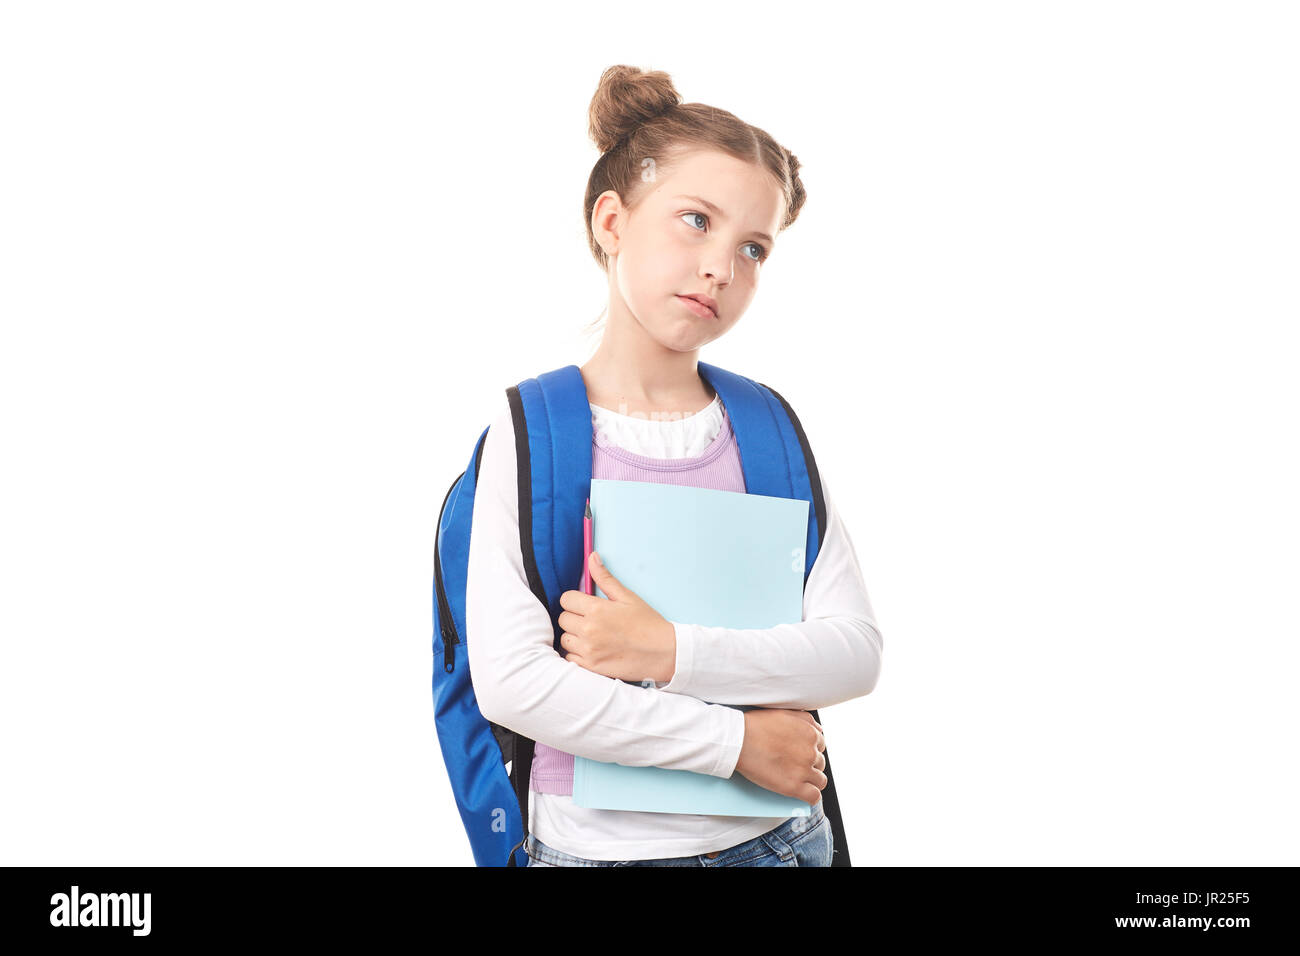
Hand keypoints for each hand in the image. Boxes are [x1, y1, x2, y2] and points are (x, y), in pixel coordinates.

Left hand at [558, 551, 675, 682]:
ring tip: (591, 636)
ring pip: (564, 638)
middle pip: (563, 618)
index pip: (565, 599)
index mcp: (596, 609)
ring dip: (574, 636)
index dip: (574, 600)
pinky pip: (570, 658)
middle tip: (590, 620)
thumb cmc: (647, 623)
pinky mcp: (591, 666)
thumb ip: (605, 578)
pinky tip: (591, 649)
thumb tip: (592, 558)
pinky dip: (577, 653)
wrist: (663, 652)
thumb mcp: (627, 597)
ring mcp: (588, 650)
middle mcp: (588, 629)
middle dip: (574, 617)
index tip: (584, 605)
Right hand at [735, 709, 826, 806]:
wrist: (738, 740)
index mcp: (810, 734)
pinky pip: (813, 797)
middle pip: (820, 763)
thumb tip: (819, 730)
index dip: (809, 750)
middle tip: (794, 765)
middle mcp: (810, 752)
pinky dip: (810, 797)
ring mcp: (803, 770)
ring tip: (797, 780)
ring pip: (820, 781)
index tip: (799, 754)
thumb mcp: (784, 712)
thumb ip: (805, 719)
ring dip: (811, 780)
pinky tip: (802, 794)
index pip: (820, 746)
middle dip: (809, 764)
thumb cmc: (755, 725)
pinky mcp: (793, 787)